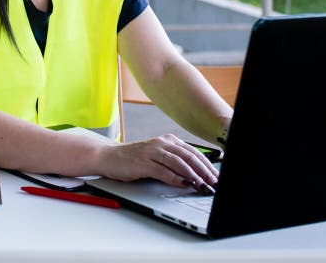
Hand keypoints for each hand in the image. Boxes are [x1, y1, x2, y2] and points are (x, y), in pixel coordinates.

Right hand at [95, 133, 217, 192]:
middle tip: (214, 182)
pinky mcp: (143, 162)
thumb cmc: (135, 160)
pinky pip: (163, 170)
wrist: (110, 157)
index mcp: (168, 140)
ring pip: (178, 162)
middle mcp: (162, 143)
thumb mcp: (158, 157)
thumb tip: (197, 176)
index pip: (194, 152)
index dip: (207, 165)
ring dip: (193, 175)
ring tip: (203, 185)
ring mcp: (152, 151)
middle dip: (204, 171)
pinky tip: (184, 184)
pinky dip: (175, 178)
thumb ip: (175, 163)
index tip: (216, 177)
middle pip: (189, 156)